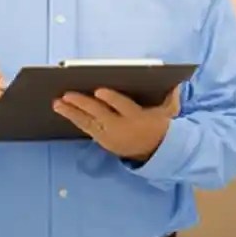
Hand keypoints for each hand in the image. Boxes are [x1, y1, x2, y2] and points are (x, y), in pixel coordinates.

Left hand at [53, 86, 180, 160]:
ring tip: (57, 103)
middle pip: (99, 114)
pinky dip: (75, 120)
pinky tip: (64, 111)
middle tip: (66, 94)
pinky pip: (87, 129)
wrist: (156, 152)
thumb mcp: (169, 112)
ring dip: (71, 113)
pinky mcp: (103, 141)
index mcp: (137, 118)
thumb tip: (178, 84)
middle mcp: (121, 128)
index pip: (123, 107)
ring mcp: (110, 136)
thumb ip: (172, 97)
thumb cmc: (160, 125)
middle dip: (82, 104)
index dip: (111, 99)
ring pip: (88, 123)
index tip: (99, 90)